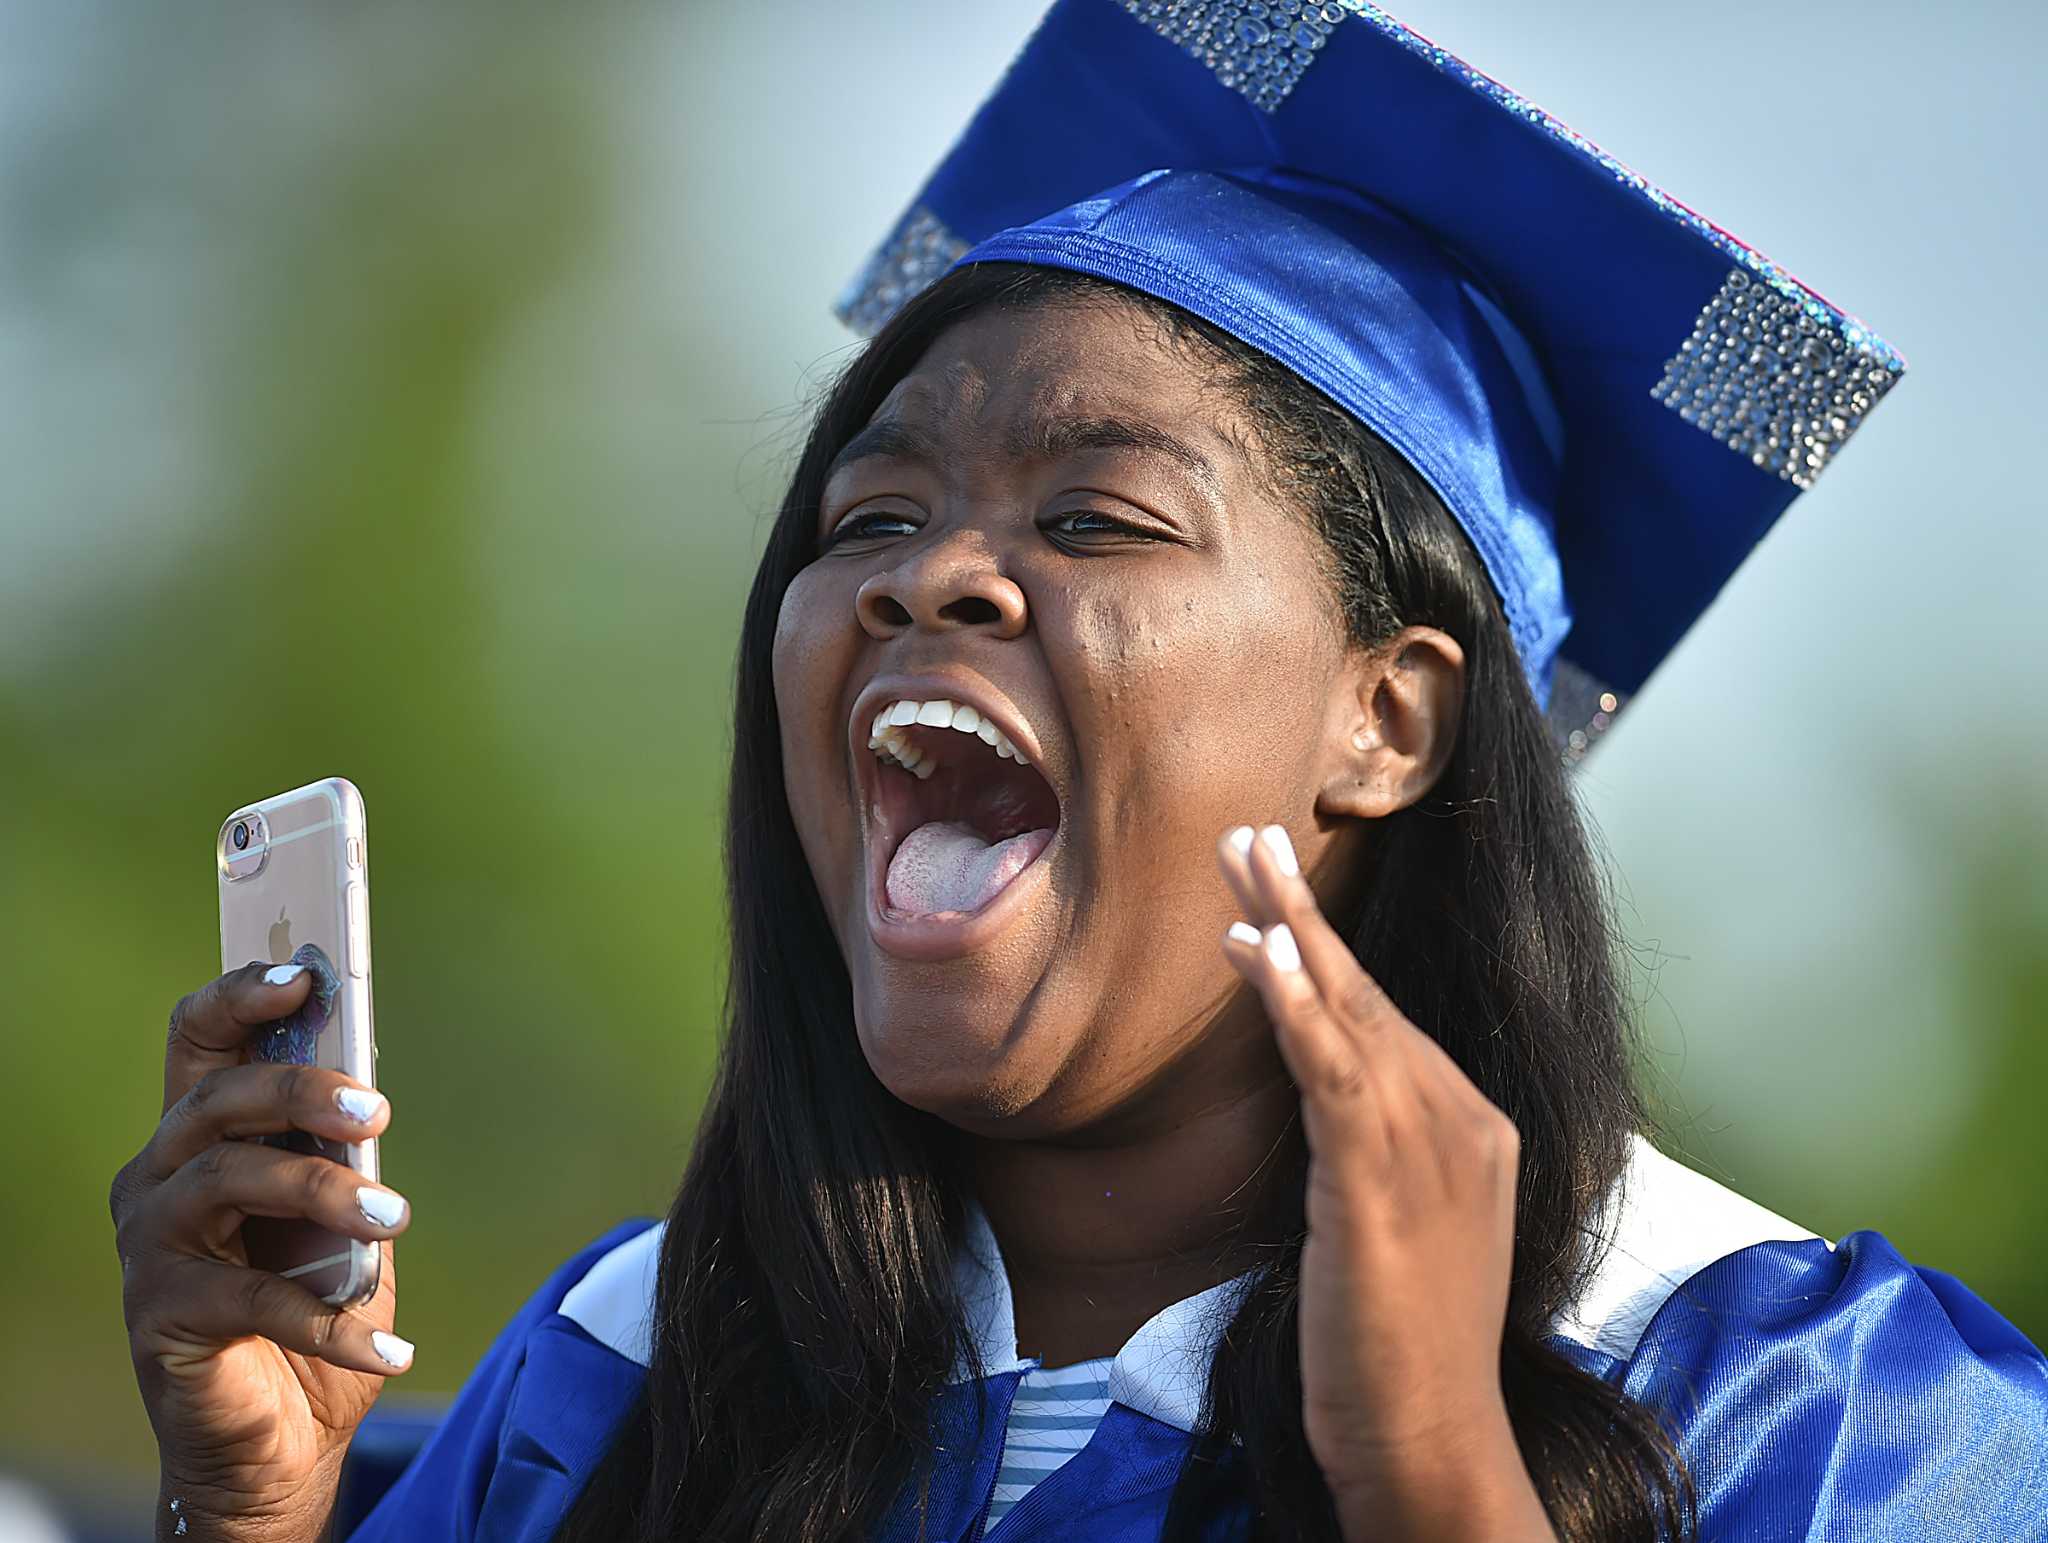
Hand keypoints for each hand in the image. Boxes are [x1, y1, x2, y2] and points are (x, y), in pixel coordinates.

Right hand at [110, 962, 410, 1541]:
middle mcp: (161, 1179)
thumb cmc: (312, 1307)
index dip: (238, 996)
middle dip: (300, 1090)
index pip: (198, 1041)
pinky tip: (389, 1348)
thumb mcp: (340, 1220)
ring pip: (227, 1180)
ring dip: (323, 1192)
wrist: (278, 1439)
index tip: (301, 976)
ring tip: (395, 1218)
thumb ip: (344, 1159)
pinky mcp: (162, 1316)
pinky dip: (332, 1323)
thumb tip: (368, 1105)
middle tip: (376, 1113)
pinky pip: (253, 1300)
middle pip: (216, 1099)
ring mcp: (153, 1247)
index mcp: (202, 1137)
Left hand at [1217, 825, 1551, 1542]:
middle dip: (1301, 907)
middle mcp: (1461, 1119)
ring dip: (1288, 924)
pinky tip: (1253, 945)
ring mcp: (1429, 1145)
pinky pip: (1331, 1066)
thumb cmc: (1399, 1351)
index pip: (1385, 1017)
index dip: (1323, 950)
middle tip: (1249, 833)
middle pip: (1367, 991)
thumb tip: (1323, 1102)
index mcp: (1469, 1126)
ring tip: (1241, 856)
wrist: (1429, 1442)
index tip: (1269, 890)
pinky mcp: (1381, 1179)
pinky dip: (1294, 998)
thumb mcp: (1393, 1230)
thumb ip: (1368, 1153)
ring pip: (1351, 1010)